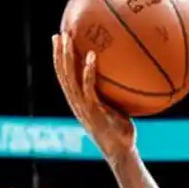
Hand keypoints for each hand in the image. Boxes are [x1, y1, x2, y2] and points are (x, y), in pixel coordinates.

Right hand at [52, 33, 134, 159]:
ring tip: (67, 39)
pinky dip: (89, 71)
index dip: (60, 62)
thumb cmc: (122, 133)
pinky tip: (92, 56)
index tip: (59, 44)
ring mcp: (83, 107)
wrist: (121, 152)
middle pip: (62, 74)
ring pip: (69, 78)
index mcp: (79, 103)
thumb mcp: (117, 112)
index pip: (64, 78)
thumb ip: (115, 98)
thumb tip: (130, 83)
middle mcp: (77, 103)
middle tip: (59, 35)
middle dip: (58, 54)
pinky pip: (89, 87)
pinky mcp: (93, 110)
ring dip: (67, 57)